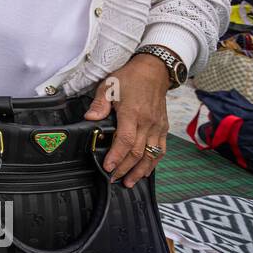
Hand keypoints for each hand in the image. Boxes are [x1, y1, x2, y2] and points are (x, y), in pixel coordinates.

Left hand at [83, 54, 171, 187]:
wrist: (154, 71)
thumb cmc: (129, 78)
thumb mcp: (108, 86)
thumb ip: (99, 104)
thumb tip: (90, 119)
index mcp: (132, 113)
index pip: (125, 141)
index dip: (117, 156)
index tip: (108, 167)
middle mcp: (147, 122)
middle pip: (137, 152)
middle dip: (125, 169)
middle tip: (113, 179)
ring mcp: (157, 126)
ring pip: (151, 155)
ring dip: (140, 171)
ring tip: (129, 182)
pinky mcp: (163, 128)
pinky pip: (160, 150)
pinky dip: (153, 162)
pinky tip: (145, 171)